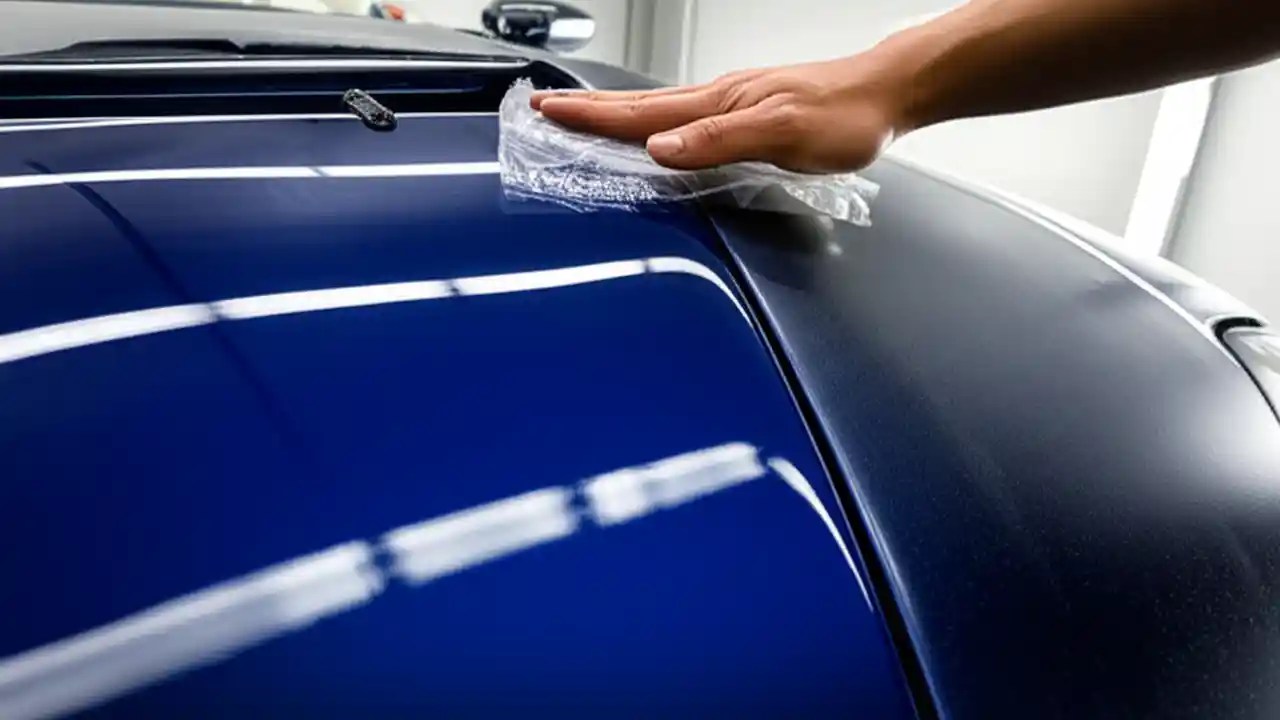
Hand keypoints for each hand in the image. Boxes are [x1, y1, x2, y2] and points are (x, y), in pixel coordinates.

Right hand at [530, 55, 908, 172]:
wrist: (886, 95)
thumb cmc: (844, 116)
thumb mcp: (782, 133)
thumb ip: (720, 141)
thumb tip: (660, 148)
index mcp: (717, 103)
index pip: (640, 113)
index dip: (590, 116)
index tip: (547, 111)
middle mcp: (717, 100)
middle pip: (638, 107)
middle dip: (588, 110)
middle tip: (545, 107)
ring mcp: (730, 105)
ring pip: (658, 111)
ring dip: (614, 115)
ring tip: (582, 117)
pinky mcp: (746, 115)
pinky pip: (683, 119)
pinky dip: (652, 123)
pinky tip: (654, 132)